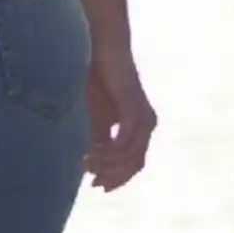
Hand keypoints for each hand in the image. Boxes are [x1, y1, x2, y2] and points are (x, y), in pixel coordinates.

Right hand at [83, 45, 156, 191]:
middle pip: (135, 164)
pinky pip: (125, 141)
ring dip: (107, 165)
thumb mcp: (95, 114)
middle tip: (91, 182)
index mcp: (139, 126)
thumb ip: (98, 136)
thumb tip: (90, 162)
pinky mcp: (133, 108)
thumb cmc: (98, 76)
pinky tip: (91, 153)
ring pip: (131, 156)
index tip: (95, 185)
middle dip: (113, 176)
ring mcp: (143, 116)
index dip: (116, 177)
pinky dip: (108, 152)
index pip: (133, 162)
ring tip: (86, 164)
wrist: (101, 47)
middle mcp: (147, 124)